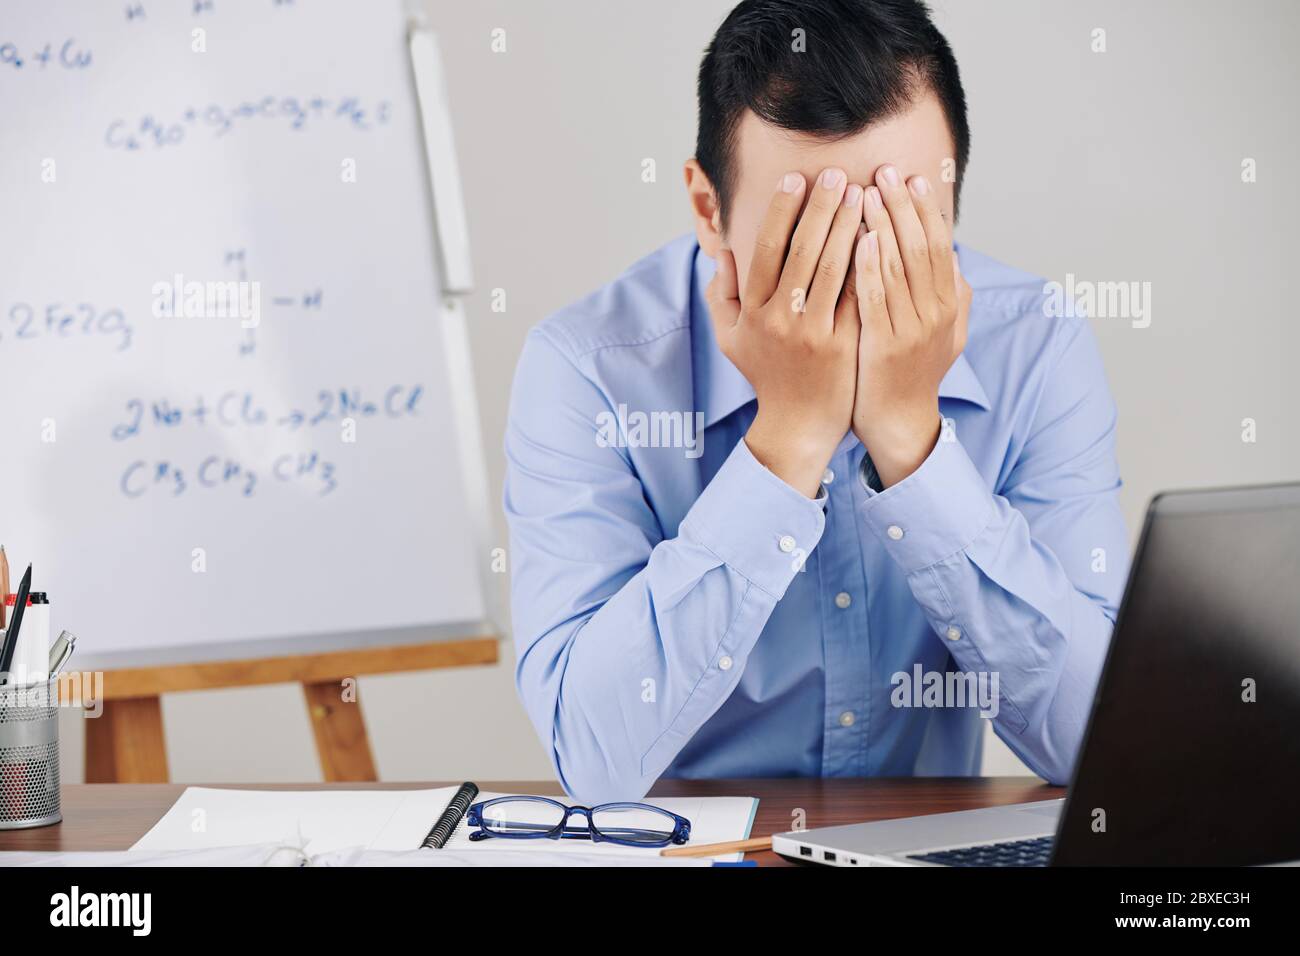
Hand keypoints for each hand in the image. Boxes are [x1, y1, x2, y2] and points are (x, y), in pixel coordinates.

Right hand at [708, 169, 863, 497]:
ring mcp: (813, 332)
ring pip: (833, 268)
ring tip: (863, 193)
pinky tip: (880, 235)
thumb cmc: (765, 374)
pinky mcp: (843, 344)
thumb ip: (723, 293)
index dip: (780, 211)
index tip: (795, 179)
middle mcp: (780, 319)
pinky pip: (857, 295)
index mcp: (752, 311)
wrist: (798, 423)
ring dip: (848, 226)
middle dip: (821, 208)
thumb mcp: (731, 336)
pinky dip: (868, 263)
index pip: (766, 249)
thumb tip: (725, 251)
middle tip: (838, 174)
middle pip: (802, 251)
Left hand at [852, 165, 971, 487]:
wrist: (898, 421)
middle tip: (884, 172)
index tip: (911, 177)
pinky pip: (877, 299)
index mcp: (950, 302)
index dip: (926, 209)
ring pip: (900, 267)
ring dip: (882, 226)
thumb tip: (952, 248)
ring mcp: (914, 330)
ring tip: (864, 193)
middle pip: (921, 246)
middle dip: (902, 206)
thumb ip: (948, 289)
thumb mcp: (941, 328)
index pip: (940, 243)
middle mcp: (938, 312)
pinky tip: (857, 241)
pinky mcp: (887, 347)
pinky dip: (870, 267)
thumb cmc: (911, 369)